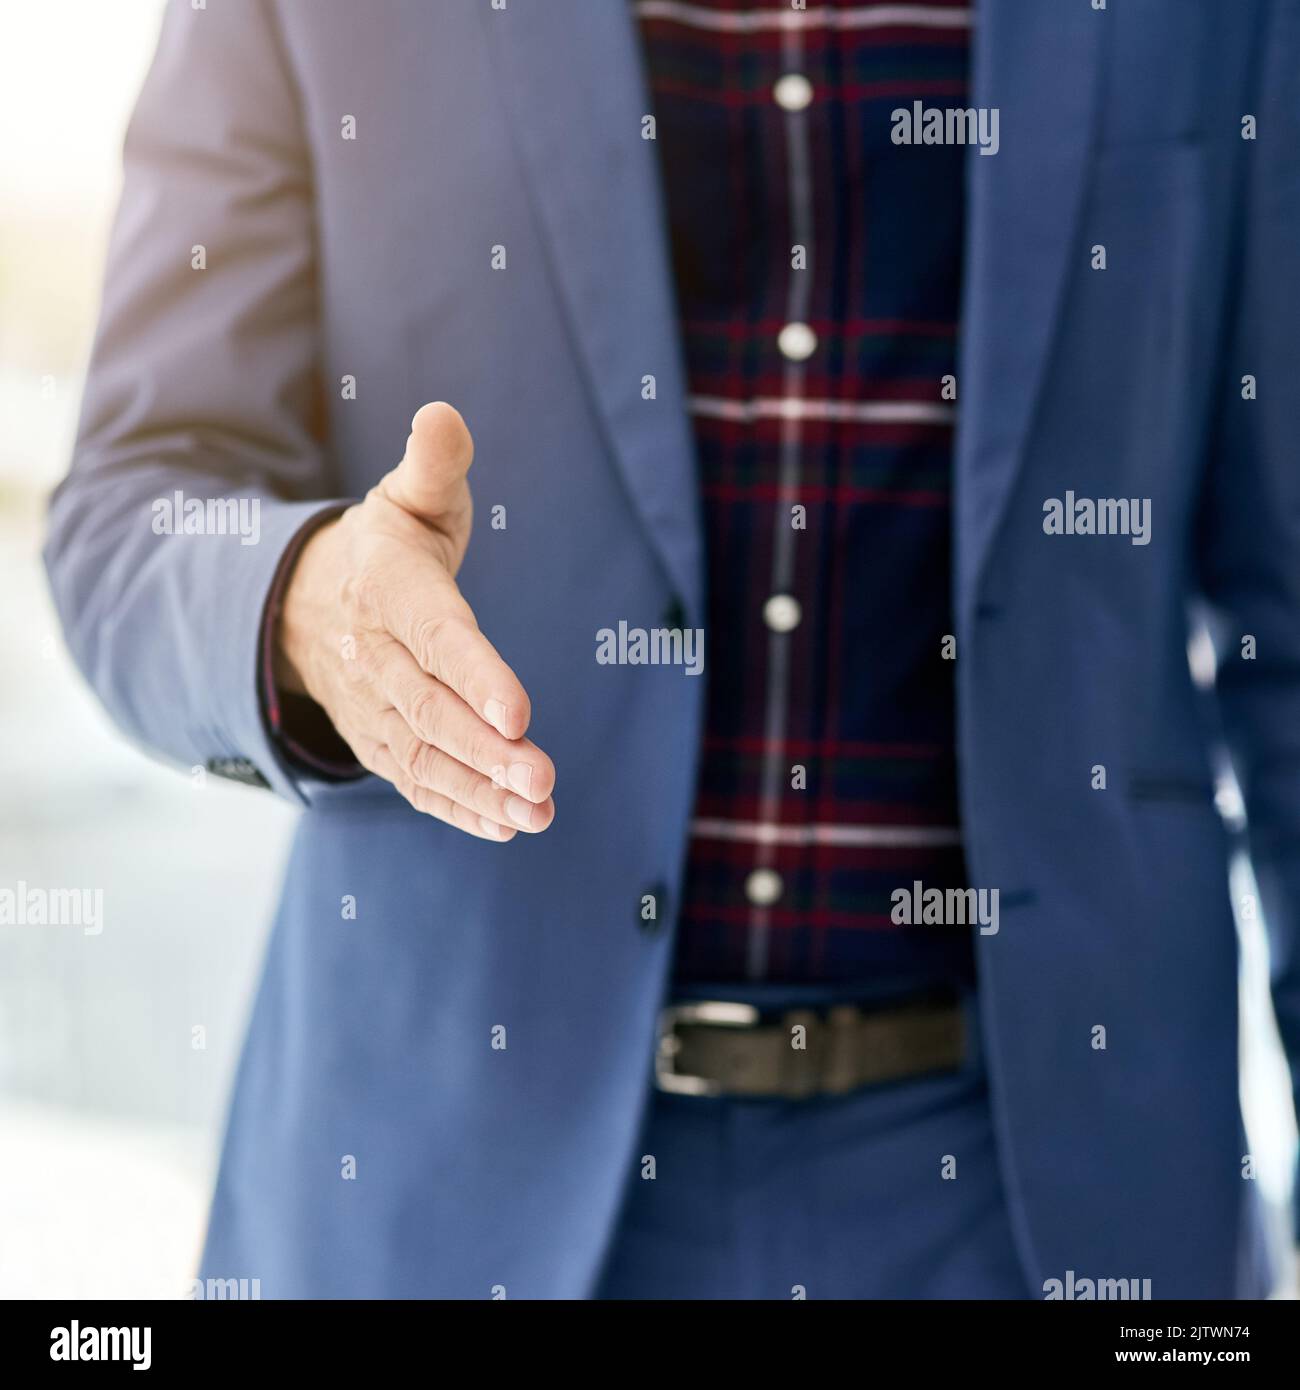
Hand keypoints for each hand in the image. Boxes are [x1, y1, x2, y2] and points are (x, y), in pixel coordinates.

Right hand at [274, 402, 554, 840]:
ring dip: (480, 790)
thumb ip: (433, 466)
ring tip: (537, 814)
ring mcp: (372, 706)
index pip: (435, 637)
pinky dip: (457, 807)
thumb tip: (444, 415)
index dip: (476, 675)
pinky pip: (414, 780)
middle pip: (430, 710)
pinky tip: (507, 827)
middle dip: (486, 751)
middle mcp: (373, 656)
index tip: (520, 714)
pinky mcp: (380, 740)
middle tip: (542, 781)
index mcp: (388, 591)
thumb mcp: (407, 499)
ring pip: (423, 756)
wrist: (310, 603)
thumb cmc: (386, 547)